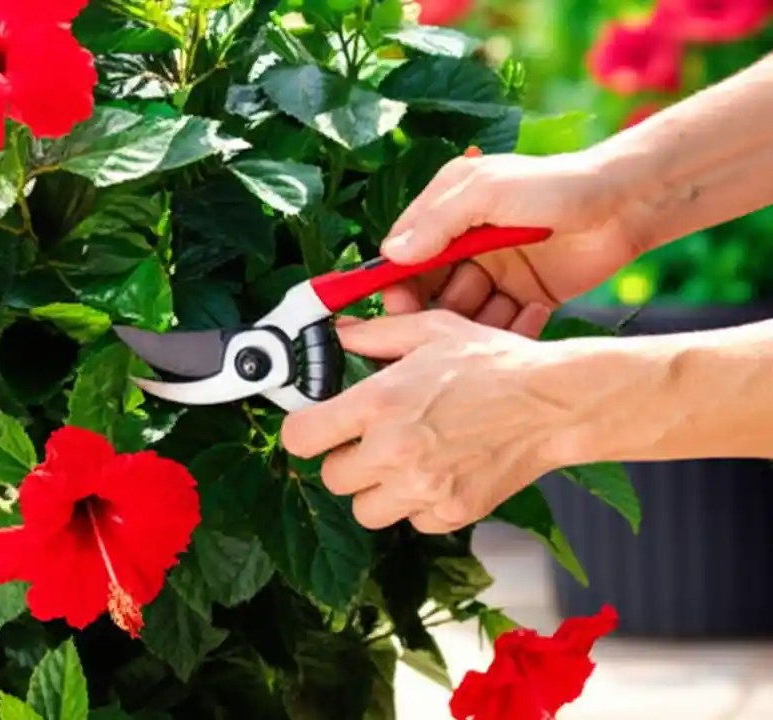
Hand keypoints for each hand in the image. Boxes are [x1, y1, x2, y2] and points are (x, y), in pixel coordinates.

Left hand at [280, 311, 590, 533]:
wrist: (555, 404)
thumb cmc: (496, 364)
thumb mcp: (432, 330)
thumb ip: (375, 334)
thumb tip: (337, 334)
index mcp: (379, 403)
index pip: (301, 437)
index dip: (304, 431)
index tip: (315, 427)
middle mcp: (393, 450)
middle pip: (331, 478)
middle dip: (345, 460)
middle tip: (370, 441)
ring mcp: (422, 488)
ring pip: (365, 510)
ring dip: (375, 490)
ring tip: (401, 464)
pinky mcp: (451, 514)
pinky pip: (411, 522)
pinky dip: (417, 506)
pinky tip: (437, 475)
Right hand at [380, 149, 650, 332]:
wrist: (626, 203)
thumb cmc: (554, 184)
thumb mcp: (486, 191)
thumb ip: (437, 221)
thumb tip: (391, 254)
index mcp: (449, 211)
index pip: (406, 252)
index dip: (394, 279)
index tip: (391, 304)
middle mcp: (468, 244)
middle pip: (430, 290)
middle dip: (430, 311)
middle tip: (436, 328)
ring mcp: (497, 273)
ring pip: (465, 313)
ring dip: (472, 322)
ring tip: (496, 315)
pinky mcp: (527, 298)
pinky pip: (503, 325)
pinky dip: (510, 327)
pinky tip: (533, 308)